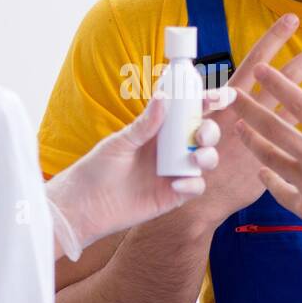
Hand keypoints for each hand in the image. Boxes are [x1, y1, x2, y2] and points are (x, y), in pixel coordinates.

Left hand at [44, 86, 230, 254]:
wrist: (85, 206)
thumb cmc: (97, 169)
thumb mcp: (120, 142)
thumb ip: (145, 124)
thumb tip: (164, 96)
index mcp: (158, 131)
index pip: (187, 113)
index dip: (205, 104)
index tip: (216, 97)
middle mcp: (170, 150)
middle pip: (203, 135)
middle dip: (210, 131)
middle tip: (200, 134)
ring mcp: (174, 172)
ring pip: (205, 160)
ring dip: (208, 156)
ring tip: (195, 158)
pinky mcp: (173, 195)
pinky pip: (194, 188)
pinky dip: (193, 184)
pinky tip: (177, 184)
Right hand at [183, 12, 301, 230]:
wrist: (193, 198)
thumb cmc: (187, 156)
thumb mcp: (192, 121)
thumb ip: (211, 101)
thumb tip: (223, 82)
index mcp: (226, 99)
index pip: (255, 62)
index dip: (274, 40)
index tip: (293, 19)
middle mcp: (248, 114)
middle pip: (285, 80)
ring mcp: (264, 137)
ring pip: (299, 106)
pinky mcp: (274, 159)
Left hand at [231, 59, 301, 266]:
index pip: (301, 104)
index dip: (278, 84)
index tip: (261, 69)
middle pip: (274, 130)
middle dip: (249, 109)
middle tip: (230, 95)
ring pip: (270, 160)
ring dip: (252, 141)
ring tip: (238, 128)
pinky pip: (280, 191)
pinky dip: (268, 178)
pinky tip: (261, 170)